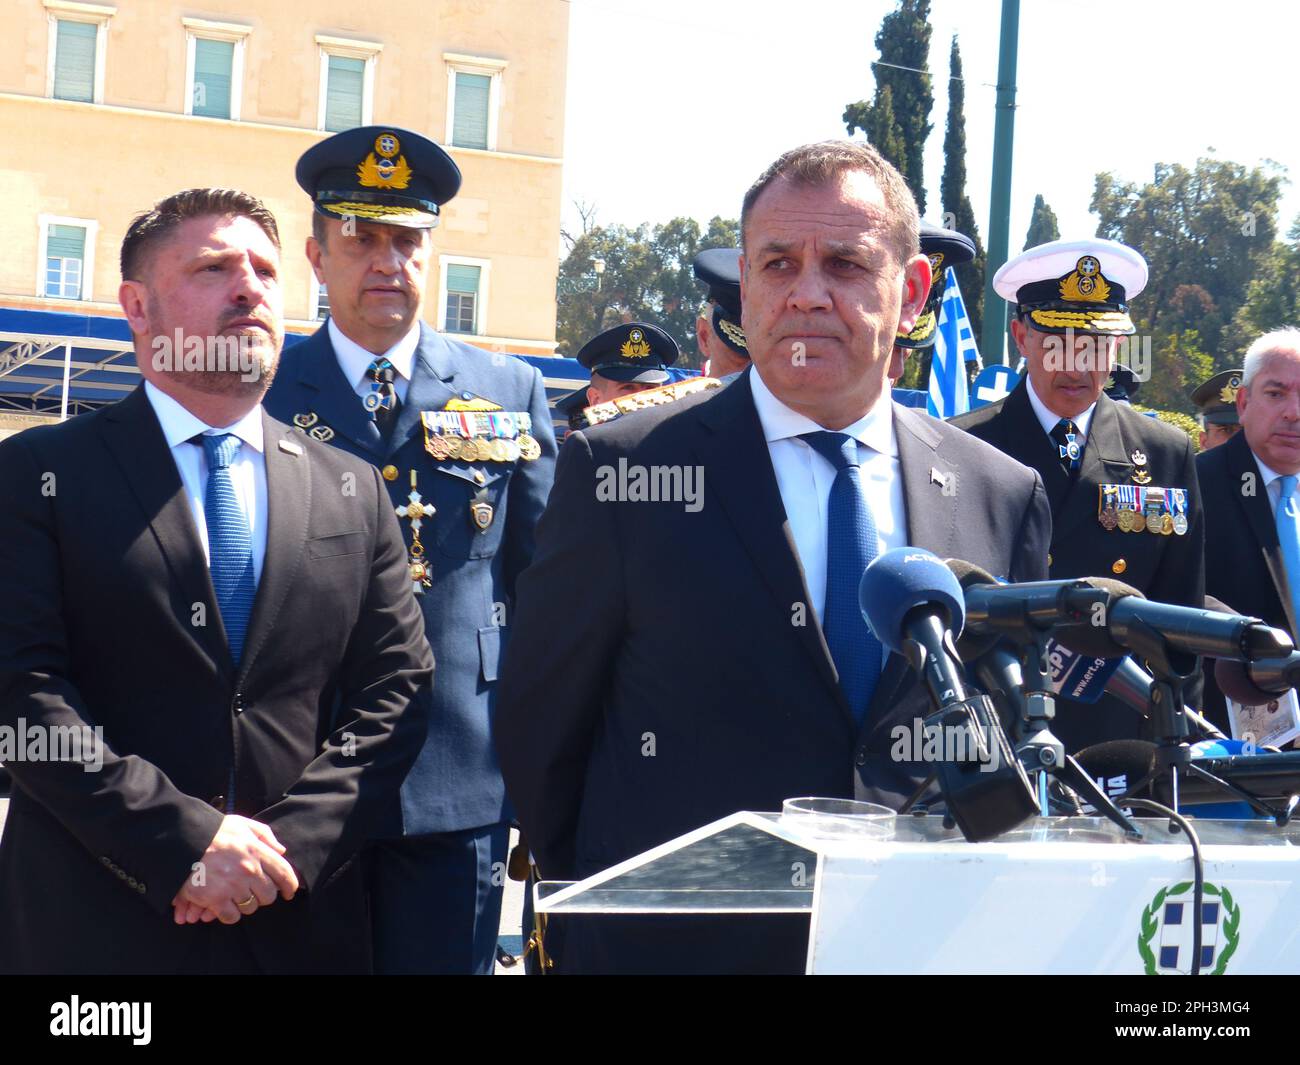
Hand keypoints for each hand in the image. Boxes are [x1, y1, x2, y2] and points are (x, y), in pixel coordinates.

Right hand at [171, 816, 297, 924]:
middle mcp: (248, 869)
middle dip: (264, 896)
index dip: (290, 885)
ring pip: (251, 907)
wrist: (180, 841)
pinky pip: (232, 917)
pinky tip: (223, 905)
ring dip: (245, 905)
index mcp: (256, 850)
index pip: (284, 873)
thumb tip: (281, 850)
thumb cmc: (212, 832)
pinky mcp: (215, 899)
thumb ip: (264, 835)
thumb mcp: (241, 824)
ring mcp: (232, 885)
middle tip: (253, 892)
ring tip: (234, 896)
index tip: (290, 892)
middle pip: (269, 895)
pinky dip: (229, 914)